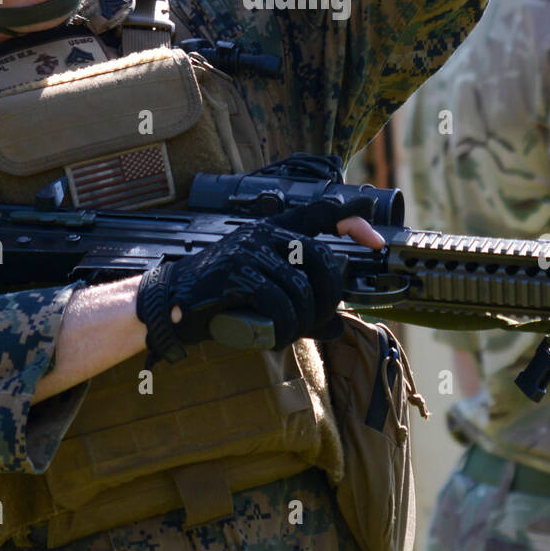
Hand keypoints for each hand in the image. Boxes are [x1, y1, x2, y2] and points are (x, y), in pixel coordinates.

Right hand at [136, 213, 349, 363]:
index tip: (375, 240)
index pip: (320, 213)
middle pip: (322, 260)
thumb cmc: (223, 298)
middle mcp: (265, 233)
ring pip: (302, 288)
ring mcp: (250, 250)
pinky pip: (280, 303)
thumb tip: (339, 327)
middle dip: (328, 298)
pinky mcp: (237, 273)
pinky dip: (285, 328)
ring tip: (288, 333)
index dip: (352, 220)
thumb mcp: (266, 297)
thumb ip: (302, 307)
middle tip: (316, 321)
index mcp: (274, 231)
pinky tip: (276, 337)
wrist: (174, 303)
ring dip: (303, 320)